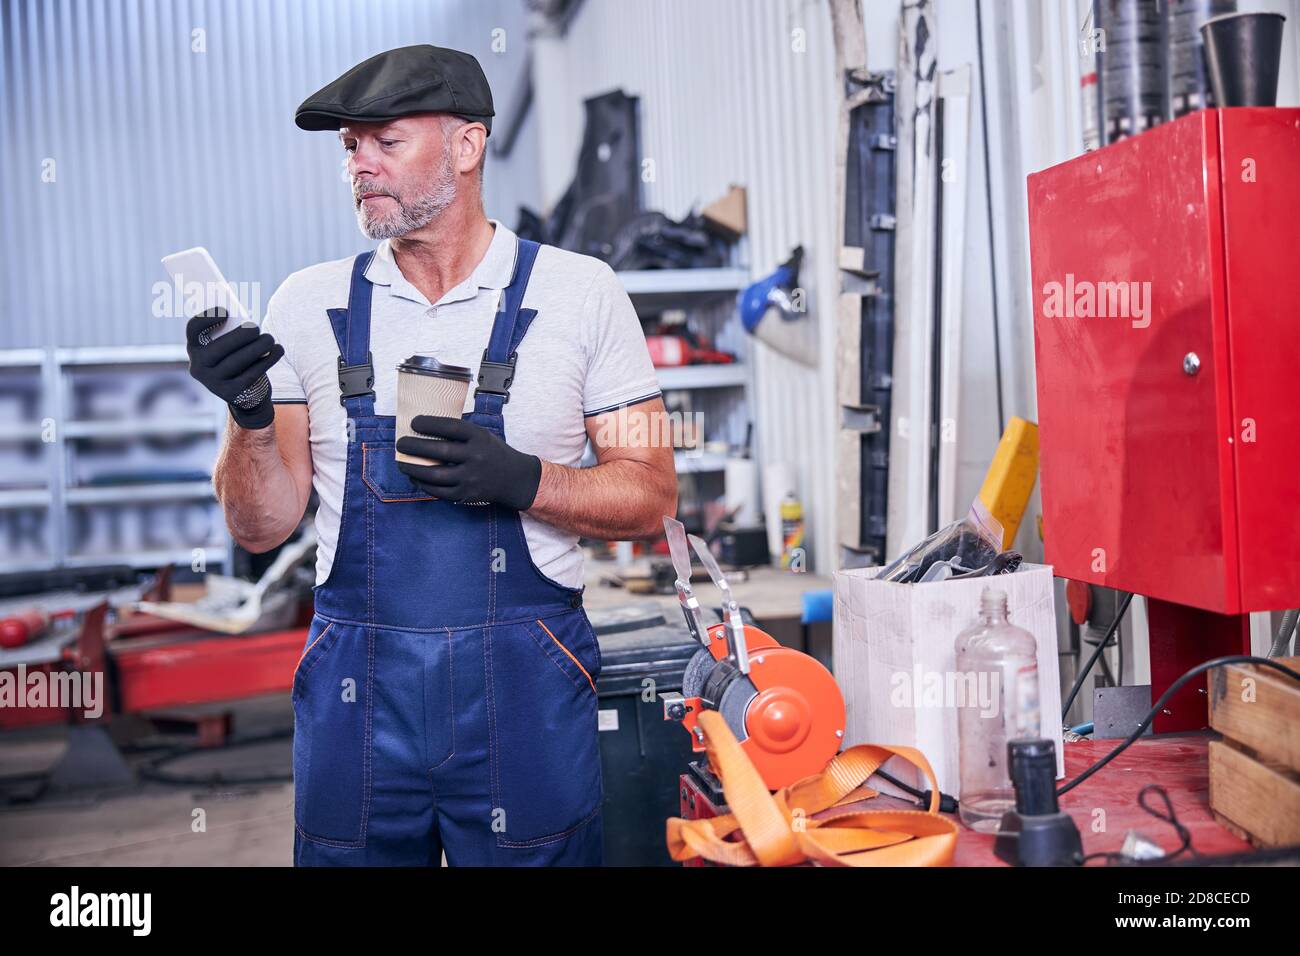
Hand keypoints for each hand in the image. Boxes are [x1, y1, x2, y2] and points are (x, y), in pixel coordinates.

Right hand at [185, 308, 283, 429]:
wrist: (244, 393)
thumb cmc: (237, 357)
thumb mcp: (231, 344)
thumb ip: (233, 332)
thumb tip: (248, 321)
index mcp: (195, 348)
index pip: (193, 328)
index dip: (207, 318)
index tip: (226, 311)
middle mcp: (198, 366)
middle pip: (219, 347)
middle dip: (241, 335)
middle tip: (256, 327)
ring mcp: (212, 382)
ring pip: (237, 361)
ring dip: (257, 346)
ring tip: (270, 338)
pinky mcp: (230, 393)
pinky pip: (250, 374)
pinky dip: (267, 360)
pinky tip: (278, 350)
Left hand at [396, 415, 541, 510]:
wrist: (514, 478)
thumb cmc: (492, 452)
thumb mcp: (482, 435)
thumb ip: (459, 433)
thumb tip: (424, 429)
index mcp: (479, 437)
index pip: (450, 427)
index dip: (429, 424)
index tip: (414, 422)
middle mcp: (476, 457)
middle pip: (439, 451)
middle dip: (414, 447)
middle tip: (401, 444)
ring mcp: (471, 478)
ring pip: (435, 475)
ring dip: (414, 469)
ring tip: (402, 464)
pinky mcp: (466, 495)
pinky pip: (439, 491)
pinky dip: (423, 485)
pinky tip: (415, 478)